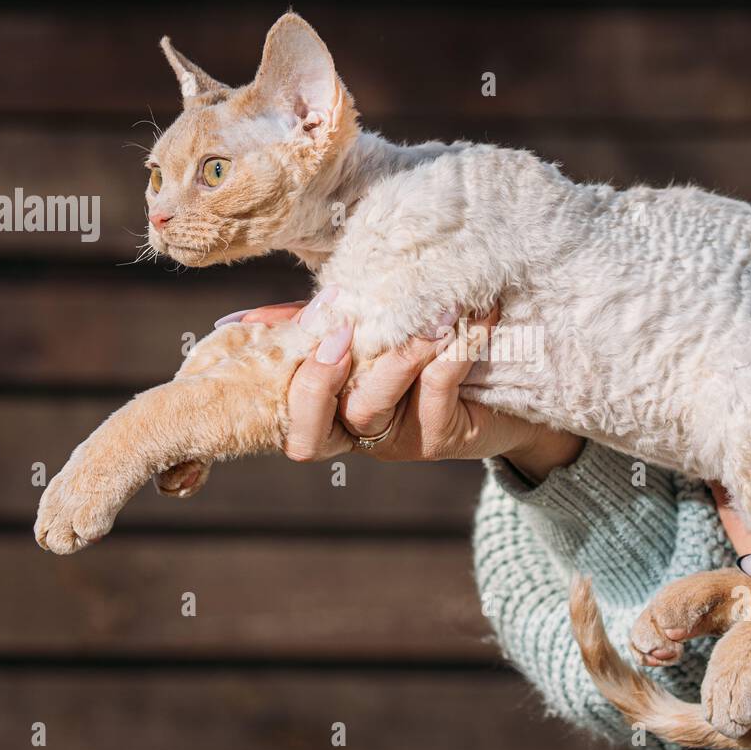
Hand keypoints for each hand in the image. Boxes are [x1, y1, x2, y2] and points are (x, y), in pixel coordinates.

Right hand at [231, 301, 581, 479]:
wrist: (507, 397)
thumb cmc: (424, 359)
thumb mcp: (368, 339)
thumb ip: (314, 327)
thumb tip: (244, 321)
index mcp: (326, 407)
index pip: (283, 405)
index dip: (283, 373)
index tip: (309, 323)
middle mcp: (352, 430)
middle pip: (312, 426)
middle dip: (318, 380)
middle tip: (344, 329)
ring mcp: (394, 438)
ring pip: (371, 406)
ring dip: (395, 356)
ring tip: (430, 311)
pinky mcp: (439, 438)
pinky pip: (436, 393)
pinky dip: (454, 350)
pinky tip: (476, 316)